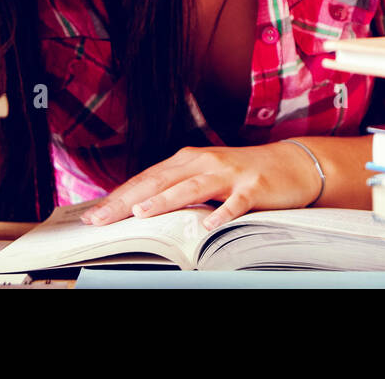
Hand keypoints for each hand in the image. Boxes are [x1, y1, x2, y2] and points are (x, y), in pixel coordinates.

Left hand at [80, 142, 322, 229]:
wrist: (291, 165)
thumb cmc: (242, 175)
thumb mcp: (205, 177)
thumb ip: (176, 188)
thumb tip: (138, 208)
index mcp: (187, 160)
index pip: (146, 179)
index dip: (119, 197)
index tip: (94, 215)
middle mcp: (203, 162)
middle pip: (160, 182)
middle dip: (128, 201)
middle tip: (102, 219)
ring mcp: (228, 174)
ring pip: (191, 188)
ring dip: (166, 200)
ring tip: (143, 213)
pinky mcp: (253, 188)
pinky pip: (235, 203)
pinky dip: (222, 214)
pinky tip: (209, 225)